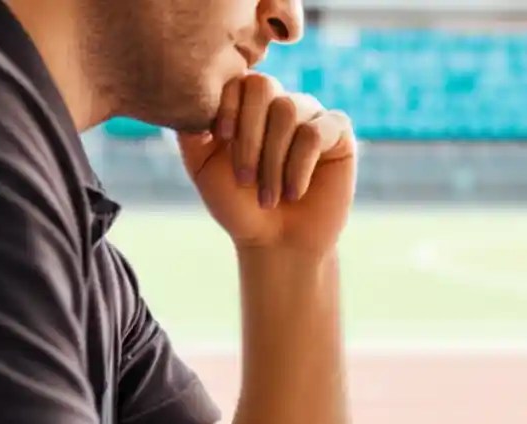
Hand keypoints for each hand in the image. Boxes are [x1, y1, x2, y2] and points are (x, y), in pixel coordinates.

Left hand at [179, 73, 355, 250]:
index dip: (227, 106)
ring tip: (269, 197)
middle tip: (244, 180)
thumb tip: (189, 98)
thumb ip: (190, 130)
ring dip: (273, 160)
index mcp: (246, 103)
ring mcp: (311, 113)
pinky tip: (294, 192)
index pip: (236, 79)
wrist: (276, 242)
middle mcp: (279, 101)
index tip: (219, 139)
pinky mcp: (337, 132)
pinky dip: (299, 166)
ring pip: (288, 111)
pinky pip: (315, 133)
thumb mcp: (202, 167)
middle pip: (263, 87)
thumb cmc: (238, 205)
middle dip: (249, 136)